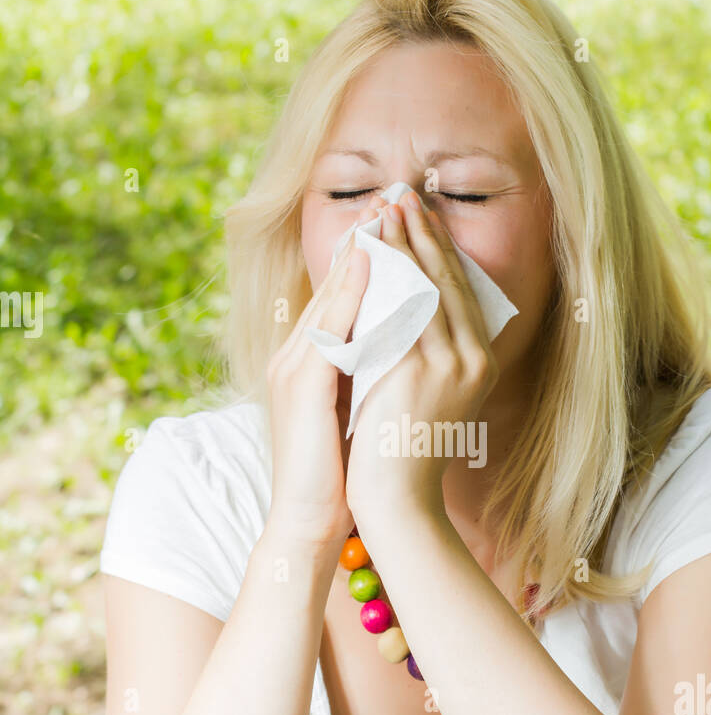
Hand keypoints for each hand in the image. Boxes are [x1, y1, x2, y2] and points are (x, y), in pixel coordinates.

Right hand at [264, 212, 372, 550]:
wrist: (310, 517)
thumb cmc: (338, 467)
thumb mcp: (358, 403)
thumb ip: (373, 366)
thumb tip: (410, 336)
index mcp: (310, 355)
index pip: (343, 290)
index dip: (373, 252)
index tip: (403, 218)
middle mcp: (298, 350)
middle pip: (336, 280)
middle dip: (371, 237)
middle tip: (400, 197)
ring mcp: (297, 363)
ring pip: (334, 295)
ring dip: (366, 253)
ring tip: (395, 216)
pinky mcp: (304, 383)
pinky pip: (334, 326)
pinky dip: (357, 295)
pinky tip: (384, 271)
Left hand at [345, 192, 498, 538]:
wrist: (395, 497)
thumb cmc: (405, 449)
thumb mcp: (432, 392)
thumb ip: (431, 351)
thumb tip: (415, 303)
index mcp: (481, 363)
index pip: (460, 291)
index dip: (439, 249)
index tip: (419, 216)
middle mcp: (473, 359)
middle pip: (447, 280)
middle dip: (423, 234)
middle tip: (402, 195)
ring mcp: (448, 365)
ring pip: (424, 287)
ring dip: (404, 244)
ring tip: (386, 211)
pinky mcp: (416, 372)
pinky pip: (400, 309)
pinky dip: (386, 276)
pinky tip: (370, 251)